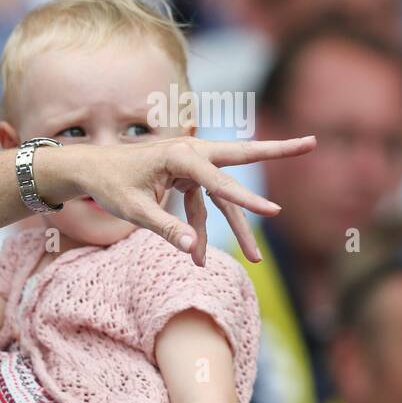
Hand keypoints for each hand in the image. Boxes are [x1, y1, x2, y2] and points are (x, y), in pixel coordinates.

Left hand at [36, 135, 316, 266]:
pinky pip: (202, 205)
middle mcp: (189, 154)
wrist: (88, 170)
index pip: (218, 182)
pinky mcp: (183, 177)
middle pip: (241, 156)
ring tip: (254, 260)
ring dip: (234, 228)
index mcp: (178, 156)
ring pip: (222, 195)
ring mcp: (188, 165)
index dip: (246, 200)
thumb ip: (165, 228)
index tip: (273, 213)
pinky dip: (202, 230)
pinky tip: (201, 259)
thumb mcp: (133, 211)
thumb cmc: (108, 185)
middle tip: (313, 142)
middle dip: (278, 152)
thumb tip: (193, 250)